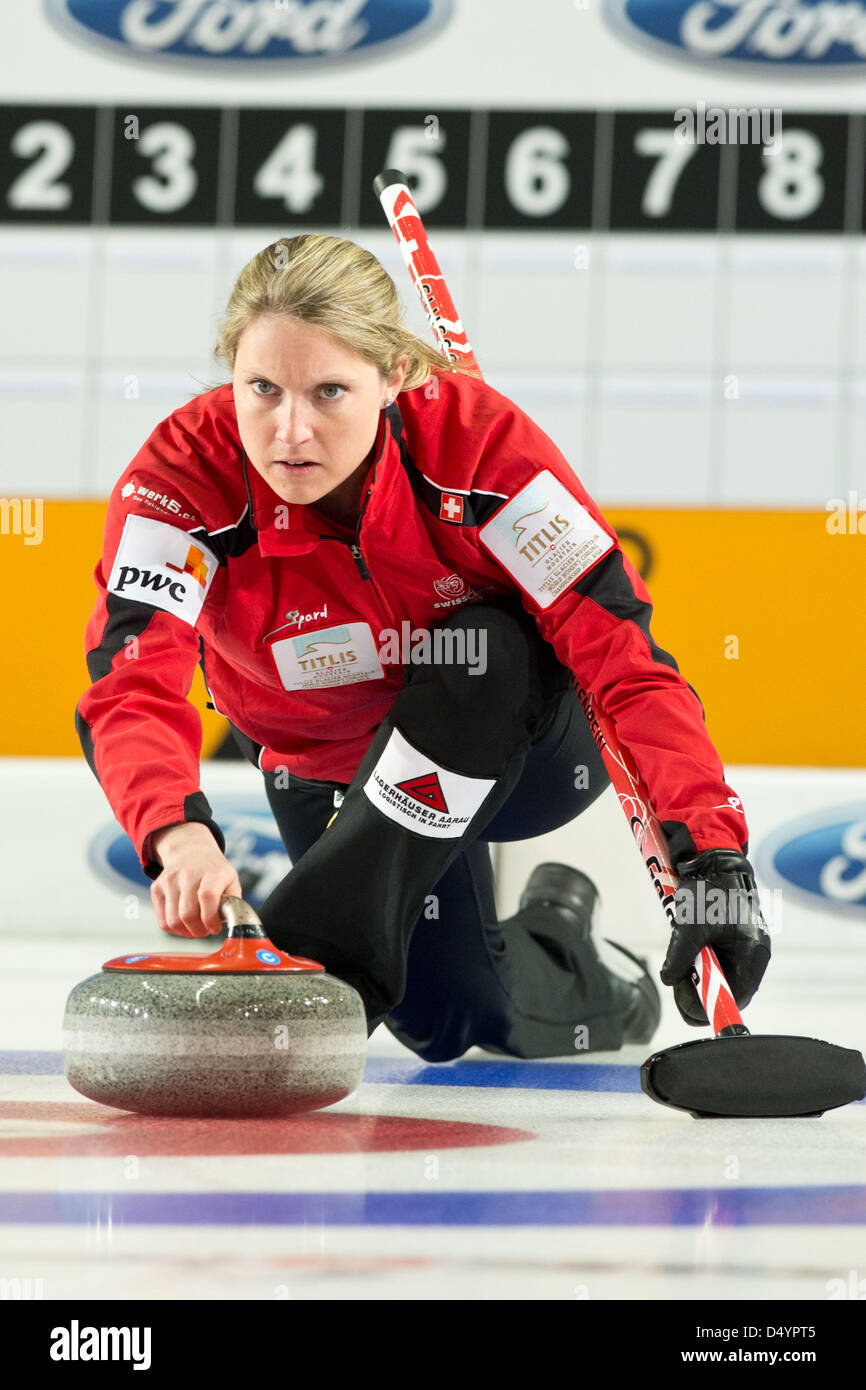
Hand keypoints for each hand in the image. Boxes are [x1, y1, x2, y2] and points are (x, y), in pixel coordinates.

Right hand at [149, 822, 242, 937]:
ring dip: (186, 932)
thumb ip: (233, 903)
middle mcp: (188, 873)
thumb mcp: (231, 881)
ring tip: (196, 928)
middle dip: (199, 931)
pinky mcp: (156, 888)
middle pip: (187, 913)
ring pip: (173, 921)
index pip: (207, 896)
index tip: (215, 927)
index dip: (211, 918)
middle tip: (206, 931)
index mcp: (212, 871)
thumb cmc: (214, 872)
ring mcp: (169, 880)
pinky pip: (163, 921)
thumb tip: (232, 924)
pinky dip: (174, 929)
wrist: (191, 852)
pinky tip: (185, 925)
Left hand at [660, 849, 770, 1025]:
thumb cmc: (707, 889)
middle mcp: (754, 953)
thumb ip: (679, 957)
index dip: (712, 1007)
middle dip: (702, 993)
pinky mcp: (736, 939)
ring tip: (681, 963)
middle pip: (729, 989)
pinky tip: (688, 950)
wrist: (714, 860)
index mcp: (752, 952)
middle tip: (677, 988)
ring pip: (722, 976)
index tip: (689, 1011)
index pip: (737, 996)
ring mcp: (746, 946)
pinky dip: (702, 962)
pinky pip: (720, 961)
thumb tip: (669, 981)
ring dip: (700, 976)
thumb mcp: (689, 926)